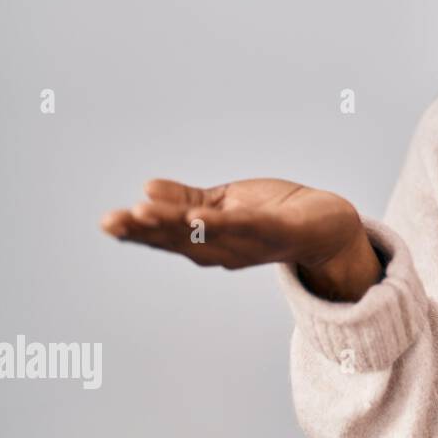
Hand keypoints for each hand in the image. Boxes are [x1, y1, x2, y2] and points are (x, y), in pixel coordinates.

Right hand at [100, 178, 381, 300]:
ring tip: (141, 213)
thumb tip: (146, 189)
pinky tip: (198, 215)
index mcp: (208, 239)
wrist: (329, 226)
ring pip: (205, 233)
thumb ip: (188, 199)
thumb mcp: (225, 203)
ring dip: (173, 224)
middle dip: (143, 230)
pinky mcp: (277, 231)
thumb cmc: (274, 214)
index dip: (137, 230)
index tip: (107, 222)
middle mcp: (224, 248)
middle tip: (110, 221)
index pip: (167, 235)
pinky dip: (221, 222)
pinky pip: (246, 226)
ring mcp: (249, 243)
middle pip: (178, 238)